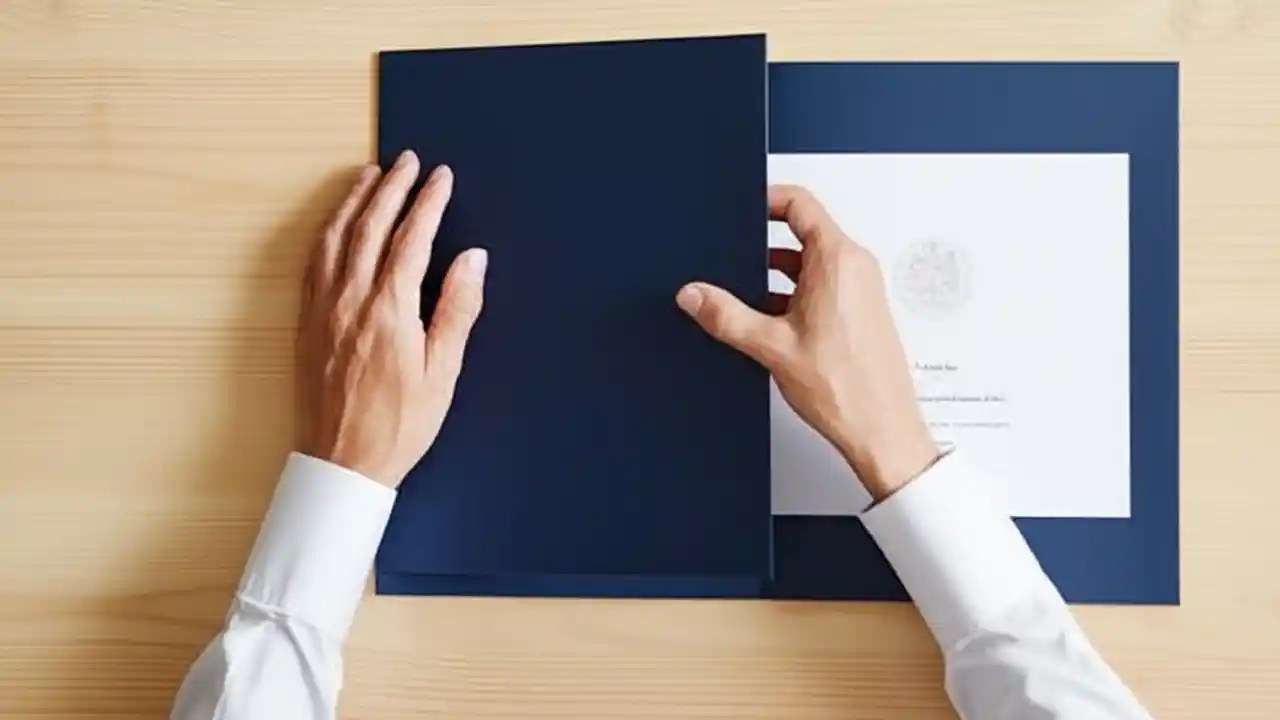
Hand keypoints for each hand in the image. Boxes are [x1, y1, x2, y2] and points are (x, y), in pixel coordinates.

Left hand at [297, 151, 486, 487]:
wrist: (342, 462)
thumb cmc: (399, 424)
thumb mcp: (443, 371)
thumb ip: (458, 308)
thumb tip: (473, 258)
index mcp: (389, 309)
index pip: (412, 238)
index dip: (428, 202)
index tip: (441, 177)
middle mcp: (350, 299)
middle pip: (371, 225)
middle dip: (392, 187)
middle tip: (408, 160)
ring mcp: (322, 307)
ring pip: (336, 236)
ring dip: (355, 200)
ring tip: (371, 175)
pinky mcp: (306, 321)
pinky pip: (313, 260)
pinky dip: (327, 230)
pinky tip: (336, 222)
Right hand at [676, 186, 936, 500]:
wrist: (882, 432)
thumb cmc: (847, 391)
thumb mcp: (771, 347)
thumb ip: (726, 315)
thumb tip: (695, 295)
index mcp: (838, 261)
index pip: (799, 203)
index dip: (764, 198)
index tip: (740, 206)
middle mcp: (855, 268)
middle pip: (802, 231)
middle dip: (762, 243)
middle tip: (730, 255)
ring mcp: (860, 289)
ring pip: (808, 263)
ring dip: (775, 275)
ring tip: (743, 298)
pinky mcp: (858, 311)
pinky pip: (820, 286)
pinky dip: (791, 296)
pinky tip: (766, 324)